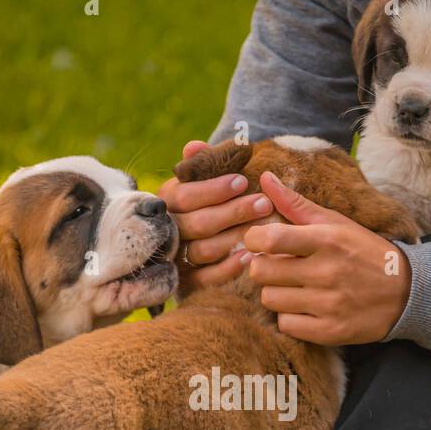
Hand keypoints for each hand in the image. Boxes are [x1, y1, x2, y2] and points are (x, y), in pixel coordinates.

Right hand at [158, 140, 274, 293]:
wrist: (197, 240)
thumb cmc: (206, 200)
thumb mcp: (200, 179)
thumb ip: (200, 164)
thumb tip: (194, 146)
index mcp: (167, 201)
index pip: (186, 196)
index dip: (214, 189)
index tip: (243, 181)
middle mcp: (168, 230)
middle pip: (198, 224)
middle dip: (233, 212)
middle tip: (263, 204)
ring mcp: (176, 258)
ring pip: (203, 250)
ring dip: (235, 238)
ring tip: (263, 228)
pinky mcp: (187, 283)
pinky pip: (205, 278)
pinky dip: (227, 269)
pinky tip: (249, 256)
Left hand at [242, 172, 411, 344]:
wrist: (406, 292)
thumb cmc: (364, 252)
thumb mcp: (336, 223)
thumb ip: (296, 204)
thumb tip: (264, 178)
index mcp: (327, 240)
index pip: (270, 239)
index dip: (253, 240)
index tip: (260, 242)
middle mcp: (327, 272)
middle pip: (261, 272)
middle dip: (264, 267)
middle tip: (279, 267)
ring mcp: (329, 304)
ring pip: (270, 299)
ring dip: (277, 293)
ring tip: (295, 287)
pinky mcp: (331, 331)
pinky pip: (286, 325)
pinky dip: (290, 317)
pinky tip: (306, 308)